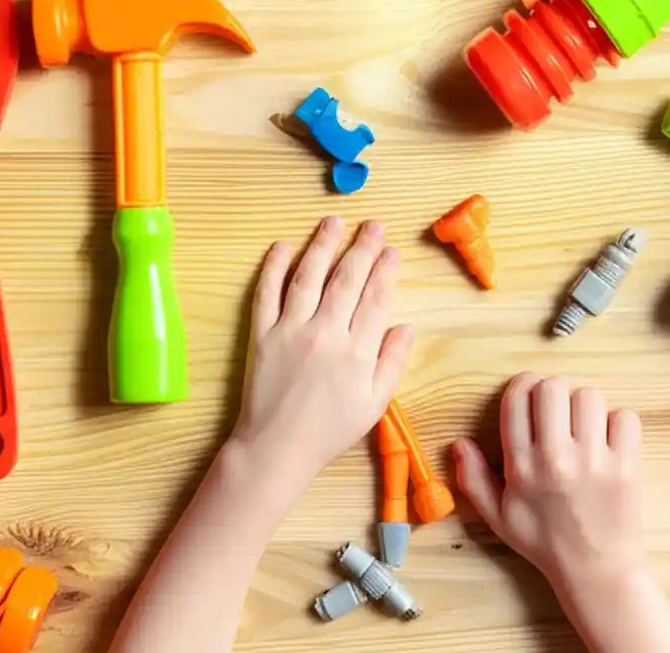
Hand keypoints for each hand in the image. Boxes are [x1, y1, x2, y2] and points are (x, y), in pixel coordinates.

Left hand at [232, 217, 413, 483]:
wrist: (276, 447)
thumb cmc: (329, 431)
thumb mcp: (374, 405)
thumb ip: (392, 363)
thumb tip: (407, 326)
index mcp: (357, 352)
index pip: (376, 299)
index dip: (386, 271)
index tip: (392, 251)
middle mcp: (325, 334)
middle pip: (347, 280)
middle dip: (362, 248)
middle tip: (373, 225)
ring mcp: (290, 330)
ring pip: (309, 277)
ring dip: (322, 246)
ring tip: (334, 222)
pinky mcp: (261, 334)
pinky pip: (267, 293)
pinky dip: (274, 267)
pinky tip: (283, 247)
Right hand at [452, 374, 644, 585]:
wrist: (596, 570)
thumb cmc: (545, 543)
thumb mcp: (497, 517)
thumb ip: (473, 479)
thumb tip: (459, 443)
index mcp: (521, 467)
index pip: (517, 398)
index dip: (522, 385)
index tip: (528, 394)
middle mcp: (556, 458)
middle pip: (553, 388)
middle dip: (552, 391)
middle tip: (556, 412)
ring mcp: (595, 461)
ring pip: (590, 396)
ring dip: (585, 406)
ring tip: (583, 427)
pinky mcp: (627, 466)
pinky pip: (625, 417)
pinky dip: (617, 423)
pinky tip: (608, 440)